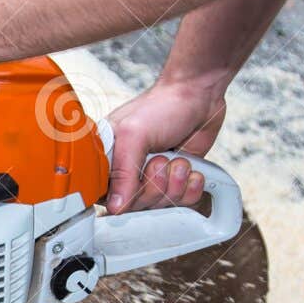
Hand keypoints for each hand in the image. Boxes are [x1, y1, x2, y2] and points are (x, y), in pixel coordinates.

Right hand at [105, 80, 226, 213]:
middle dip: (155, 187)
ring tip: (179, 161)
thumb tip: (115, 207)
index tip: (137, 181)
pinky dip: (191, 189)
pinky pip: (182, 203)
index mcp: (107, 158)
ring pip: (160, 206)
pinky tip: (191, 170)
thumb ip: (122, 172)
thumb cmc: (161, 105)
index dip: (123, 197)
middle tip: (162, 161)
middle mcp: (128, 171)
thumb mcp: (134, 135)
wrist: (198, 95)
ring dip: (175, 186)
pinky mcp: (175, 181)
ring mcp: (152, 178)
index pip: (105, 197)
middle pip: (135, 207)